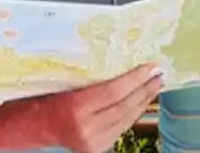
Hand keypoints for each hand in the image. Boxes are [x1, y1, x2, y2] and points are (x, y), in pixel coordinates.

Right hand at [43, 64, 162, 152]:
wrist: (40, 125)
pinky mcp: (99, 148)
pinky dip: (134, 113)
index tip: (150, 66)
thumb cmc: (50, 97)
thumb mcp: (66, 82)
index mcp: (75, 108)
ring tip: (156, 85)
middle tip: (160, 74)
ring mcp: (94, 142)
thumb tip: (123, 57)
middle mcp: (86, 129)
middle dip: (145, 89)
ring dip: (143, 101)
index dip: (134, 79)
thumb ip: (92, 76)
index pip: (113, 92)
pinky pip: (122, 127)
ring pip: (126, 119)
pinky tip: (142, 101)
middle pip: (123, 106)